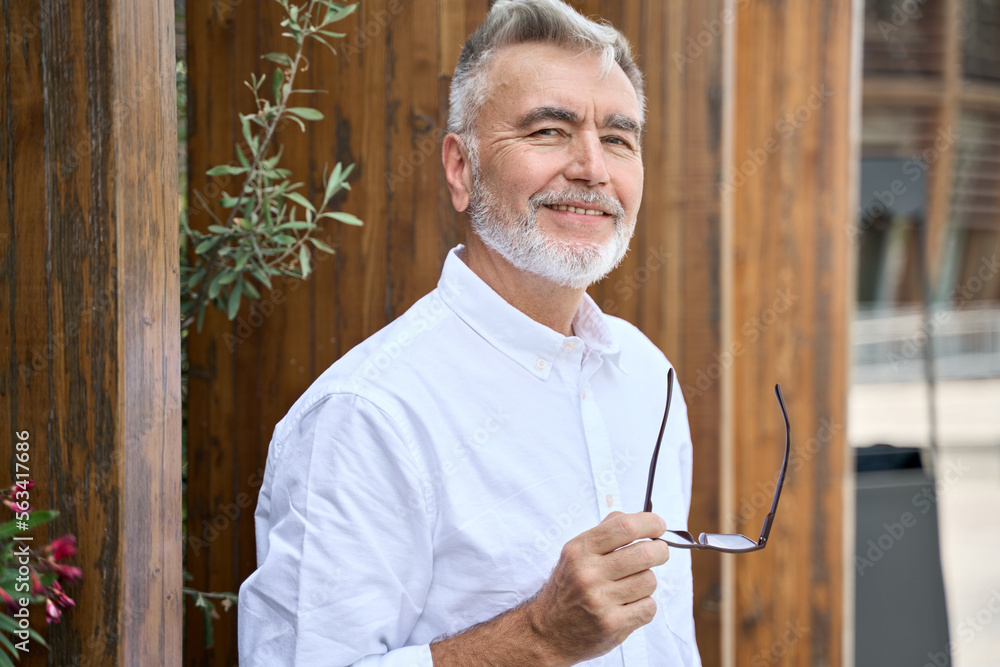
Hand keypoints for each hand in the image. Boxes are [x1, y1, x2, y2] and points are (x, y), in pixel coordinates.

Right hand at [525, 511, 669, 664]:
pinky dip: (644, 605)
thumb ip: (604, 532)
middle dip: (660, 551)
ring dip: (647, 582)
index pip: (624, 527)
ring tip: (632, 586)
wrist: (547, 632)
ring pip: (650, 580)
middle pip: (645, 554)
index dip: (649, 523)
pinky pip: (649, 607)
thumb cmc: (567, 588)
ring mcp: (600, 601)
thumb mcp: (575, 554)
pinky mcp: (612, 625)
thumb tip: (638, 519)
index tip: (659, 525)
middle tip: (659, 552)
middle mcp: (588, 573)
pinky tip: (628, 606)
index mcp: (580, 550)